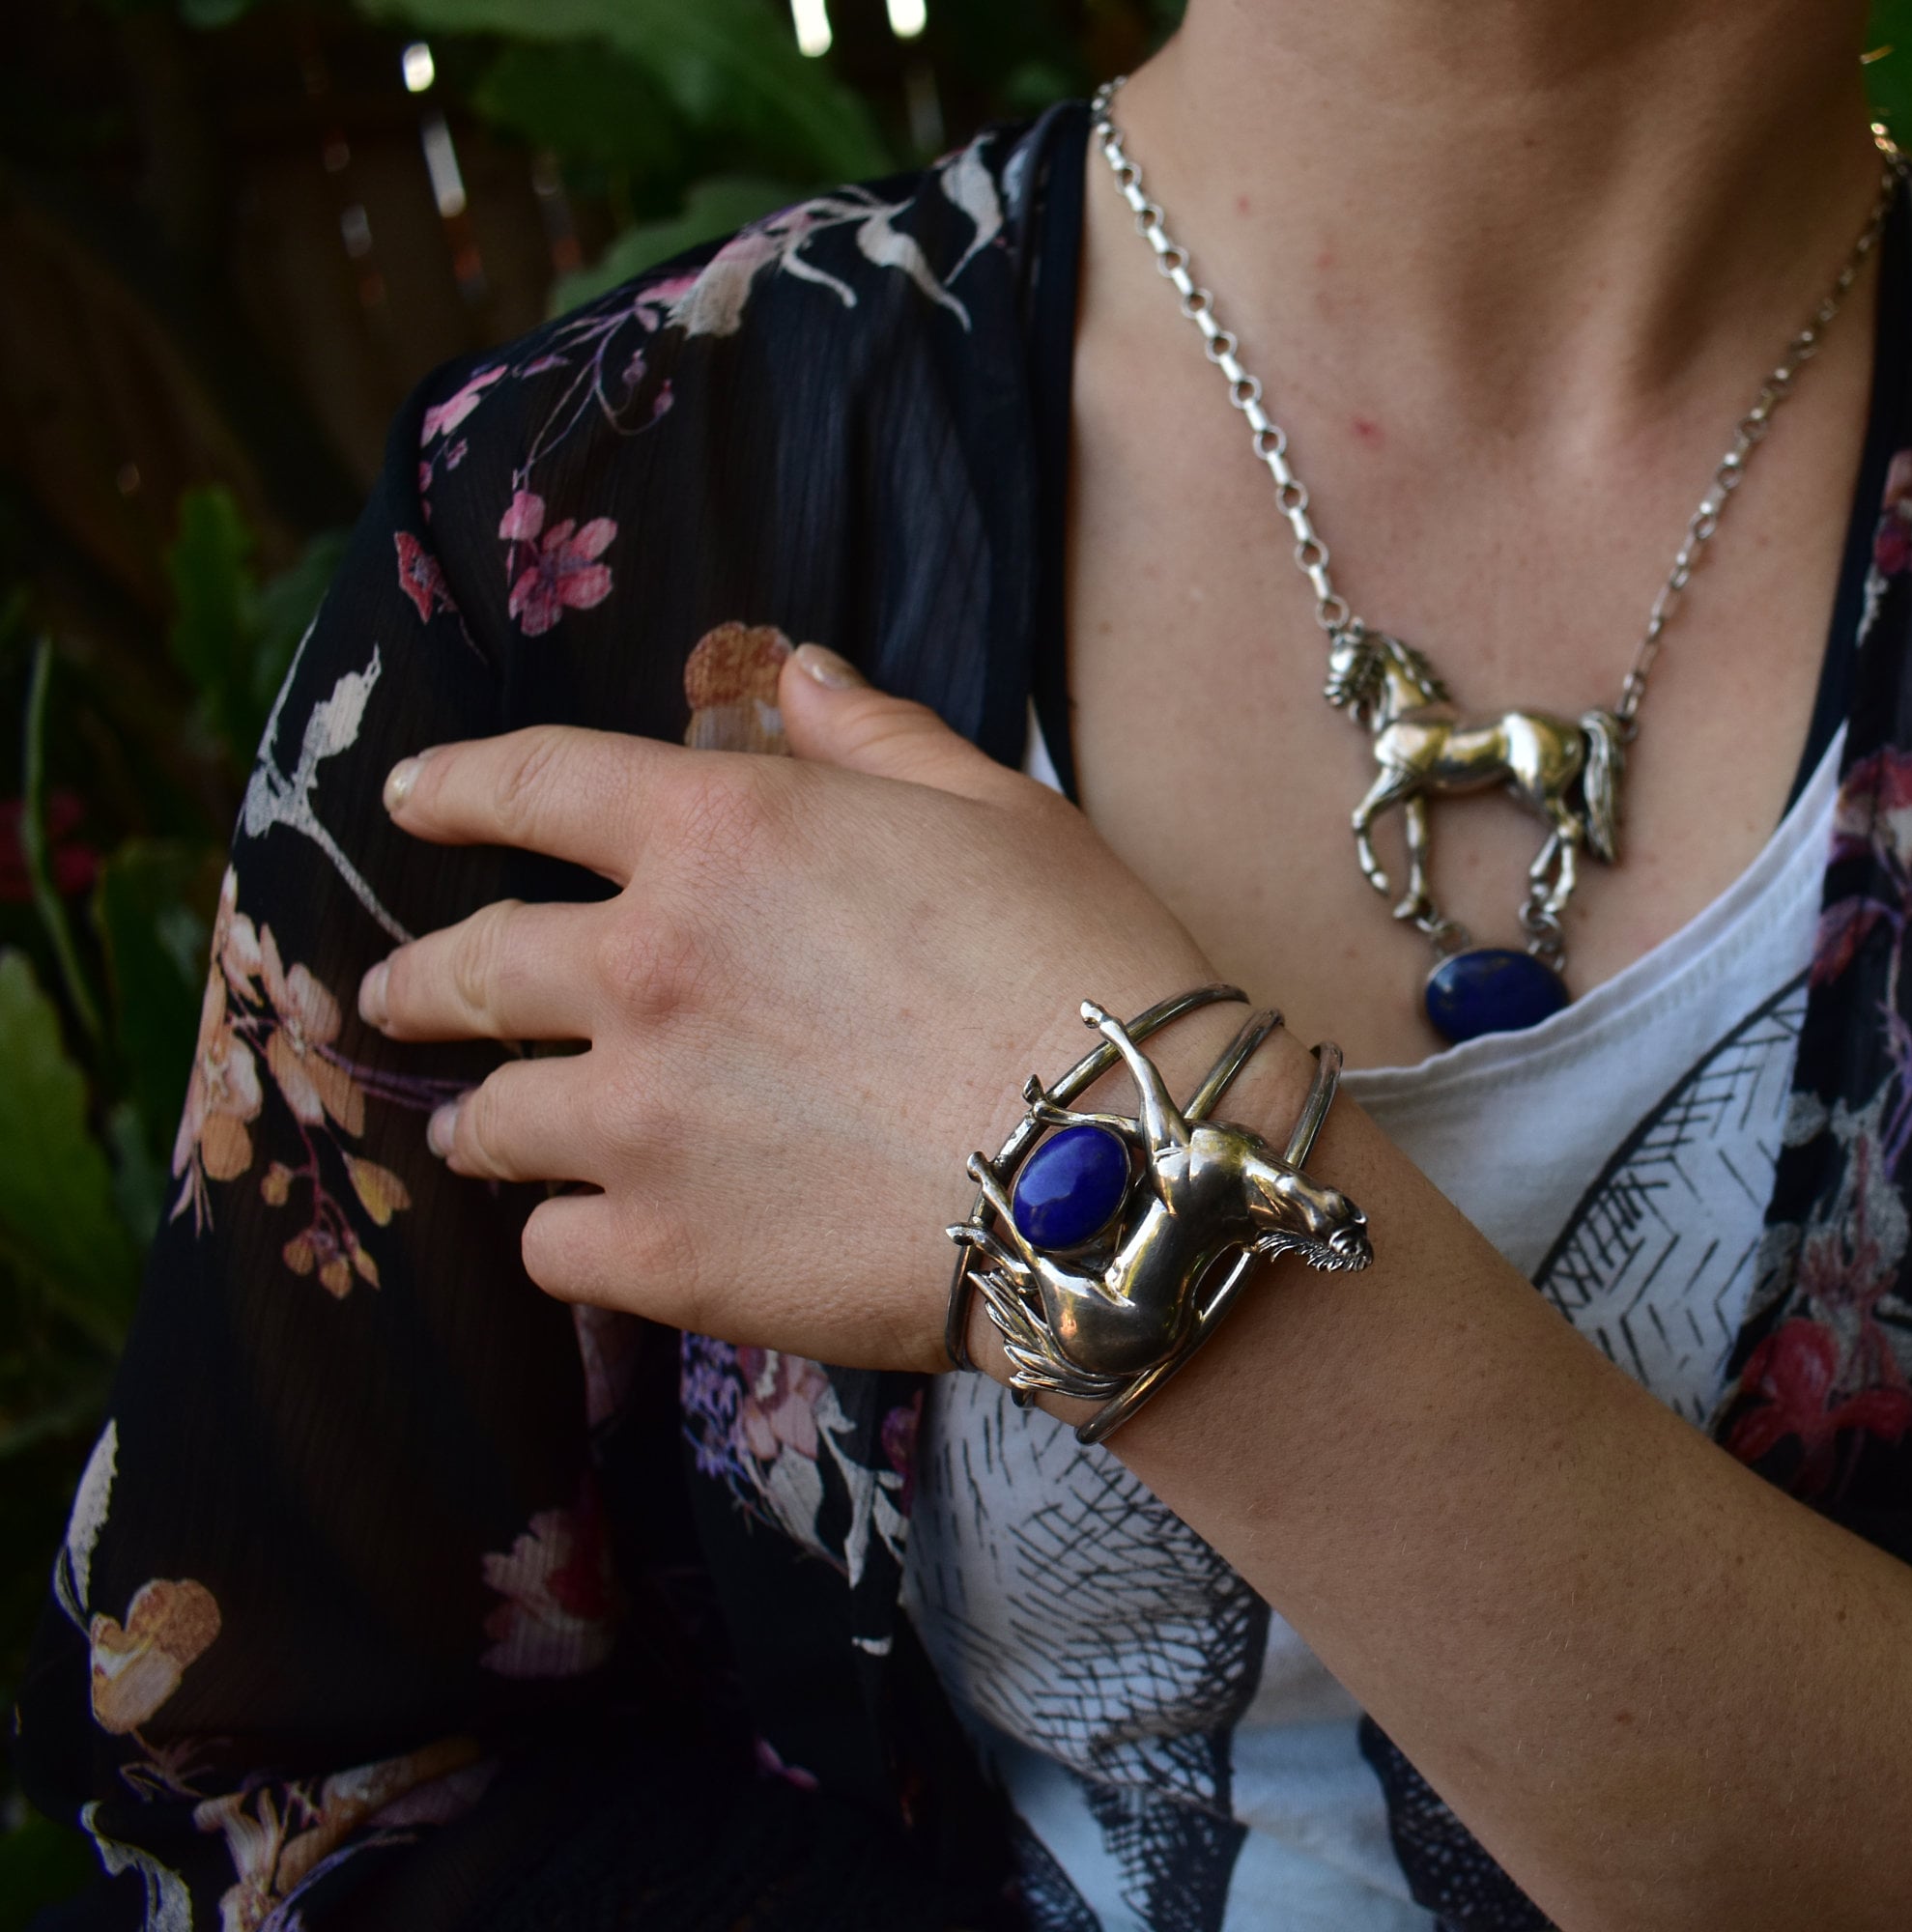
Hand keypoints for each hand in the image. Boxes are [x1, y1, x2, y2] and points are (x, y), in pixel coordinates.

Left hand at [359, 646, 1215, 1370]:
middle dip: (417, 978)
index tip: (409, 802)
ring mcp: (637, 1119)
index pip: (532, 784)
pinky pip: (553, 1250)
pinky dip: (569, 1239)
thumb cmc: (1086, 970)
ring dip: (482, 1121)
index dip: (457, 788)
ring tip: (481, 1138)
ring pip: (491, 1122)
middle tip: (399, 994)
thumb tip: (798, 675)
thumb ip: (877, 739)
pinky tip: (600, 1241)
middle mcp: (645, 964)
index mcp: (721, 833)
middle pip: (469, 964)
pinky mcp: (658, 1255)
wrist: (1120, 1171)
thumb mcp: (999, 812)